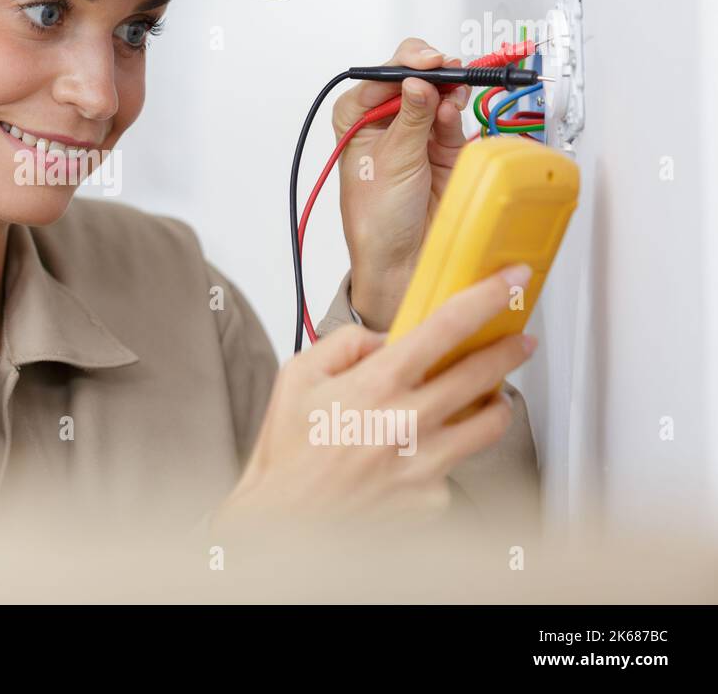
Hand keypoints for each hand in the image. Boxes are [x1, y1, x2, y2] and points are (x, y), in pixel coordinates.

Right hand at [210, 264, 534, 537]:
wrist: (285, 520)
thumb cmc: (287, 454)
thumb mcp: (297, 376)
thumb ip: (343, 344)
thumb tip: (382, 339)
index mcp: (375, 385)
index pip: (445, 328)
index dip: (485, 298)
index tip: (510, 283)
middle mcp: (407, 422)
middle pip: (483, 373)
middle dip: (510, 349)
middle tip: (518, 341)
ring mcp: (424, 463)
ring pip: (490, 424)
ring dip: (496, 403)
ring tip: (488, 397)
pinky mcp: (431, 497)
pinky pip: (456, 467)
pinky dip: (447, 455)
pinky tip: (425, 454)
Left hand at [332, 37, 470, 330]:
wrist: (403, 260)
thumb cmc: (377, 219)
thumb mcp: (392, 161)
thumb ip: (411, 118)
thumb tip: (419, 80)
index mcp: (356, 119)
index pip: (379, 77)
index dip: (402, 64)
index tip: (424, 62)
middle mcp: (386, 122)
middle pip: (411, 77)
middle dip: (428, 69)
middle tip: (443, 68)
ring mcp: (417, 133)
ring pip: (437, 93)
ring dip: (447, 86)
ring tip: (453, 88)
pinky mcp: (445, 148)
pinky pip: (453, 118)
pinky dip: (456, 110)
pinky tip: (454, 108)